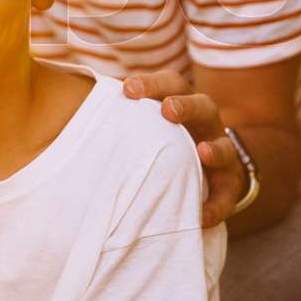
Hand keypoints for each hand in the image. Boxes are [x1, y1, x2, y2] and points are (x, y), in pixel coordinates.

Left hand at [123, 70, 244, 228]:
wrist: (201, 170)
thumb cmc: (160, 143)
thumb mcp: (144, 127)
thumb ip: (121, 121)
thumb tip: (72, 117)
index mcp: (182, 105)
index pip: (171, 84)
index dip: (152, 84)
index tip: (128, 90)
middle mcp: (205, 124)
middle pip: (203, 106)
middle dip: (186, 105)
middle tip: (168, 110)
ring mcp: (221, 152)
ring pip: (224, 146)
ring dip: (214, 149)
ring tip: (202, 152)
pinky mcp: (228, 185)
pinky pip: (227, 197)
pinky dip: (216, 207)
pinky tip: (201, 216)